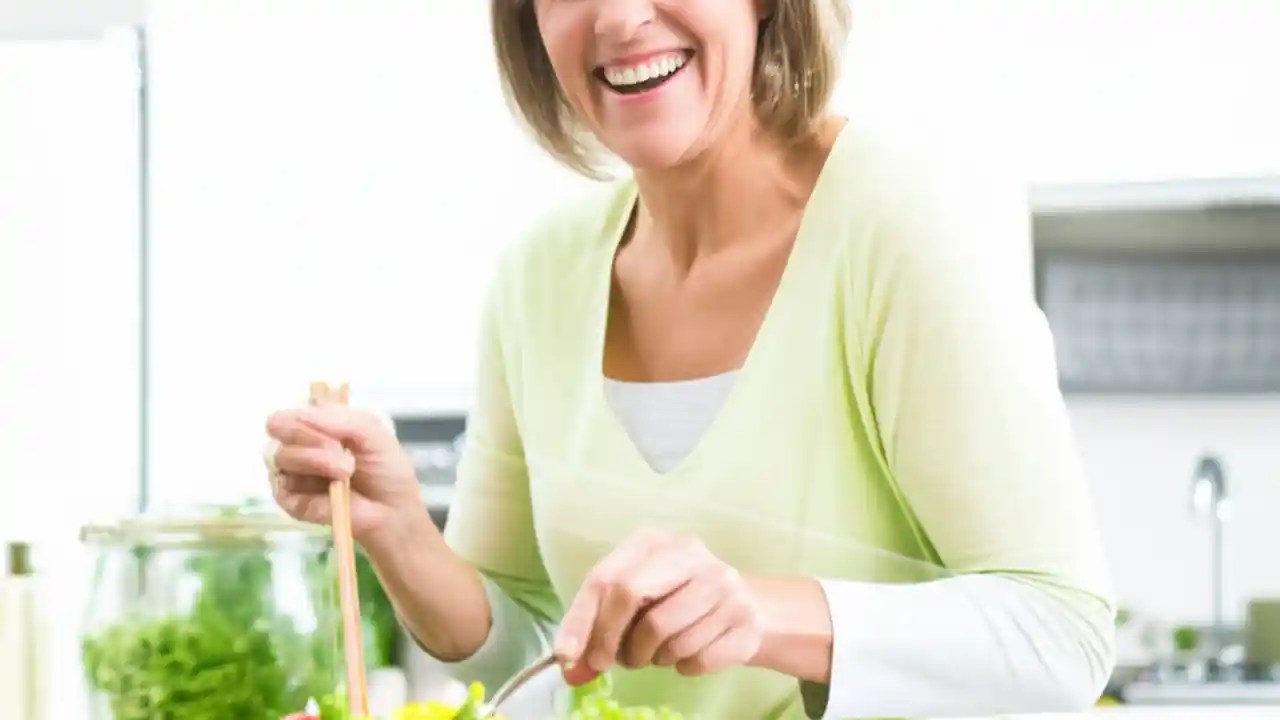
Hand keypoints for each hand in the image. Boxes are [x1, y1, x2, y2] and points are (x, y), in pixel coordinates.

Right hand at [264, 405, 421, 545]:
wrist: (394, 509)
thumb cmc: (385, 469)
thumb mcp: (373, 432)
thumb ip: (342, 418)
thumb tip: (308, 414)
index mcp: (314, 425)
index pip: (287, 412)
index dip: (301, 414)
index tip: (330, 425)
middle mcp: (297, 446)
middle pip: (277, 427)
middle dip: (311, 434)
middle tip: (340, 447)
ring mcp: (291, 474)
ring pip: (281, 456)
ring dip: (316, 459)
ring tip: (346, 469)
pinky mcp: (290, 501)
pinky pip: (284, 488)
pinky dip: (310, 487)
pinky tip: (333, 490)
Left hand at [554, 530, 765, 683]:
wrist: (749, 608)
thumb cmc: (678, 601)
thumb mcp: (636, 599)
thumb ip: (598, 625)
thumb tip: (571, 666)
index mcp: (654, 541)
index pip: (605, 577)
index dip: (581, 620)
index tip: (568, 656)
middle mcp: (690, 554)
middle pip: (630, 595)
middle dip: (611, 638)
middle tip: (609, 663)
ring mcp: (722, 585)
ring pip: (665, 635)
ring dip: (651, 658)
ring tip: (655, 654)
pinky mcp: (743, 619)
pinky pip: (697, 659)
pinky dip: (684, 667)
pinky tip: (688, 655)